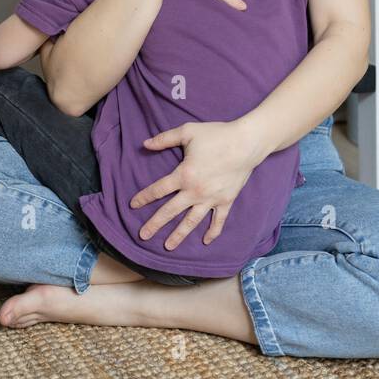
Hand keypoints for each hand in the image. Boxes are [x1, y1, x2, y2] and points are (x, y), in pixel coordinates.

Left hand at [129, 120, 259, 249]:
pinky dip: (213, 232)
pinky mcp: (226, 201)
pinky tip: (206, 241)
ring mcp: (211, 199)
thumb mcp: (187, 132)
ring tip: (168, 246)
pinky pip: (218, 220)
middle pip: (170, 211)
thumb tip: (145, 144)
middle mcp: (195, 191)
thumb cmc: (216, 135)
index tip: (133, 205)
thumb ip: (165, 139)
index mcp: (184, 175)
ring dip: (179, 235)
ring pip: (191, 221)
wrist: (246, 143)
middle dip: (155, 224)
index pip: (159, 190)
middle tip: (143, 235)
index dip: (144, 197)